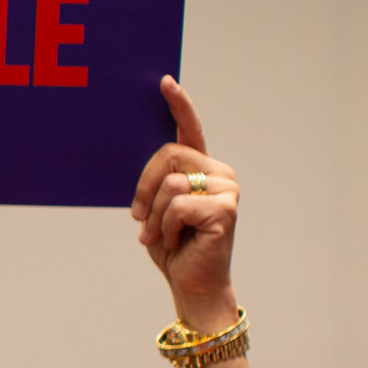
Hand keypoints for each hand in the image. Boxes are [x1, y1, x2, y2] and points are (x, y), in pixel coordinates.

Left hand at [130, 77, 238, 332]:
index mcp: (202, 169)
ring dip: (153, 215)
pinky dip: (166, 227)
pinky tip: (177, 241)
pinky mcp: (226, 208)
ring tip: (159, 234)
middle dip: (143, 188)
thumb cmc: (173, 246)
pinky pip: (177, 206)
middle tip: (139, 218)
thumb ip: (155, 182)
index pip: (190, 130)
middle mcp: (220, 173)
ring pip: (170, 183)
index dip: (178, 105)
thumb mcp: (155, 209)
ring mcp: (228, 189)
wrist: (193, 284)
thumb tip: (140, 157)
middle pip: (167, 154)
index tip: (164, 82)